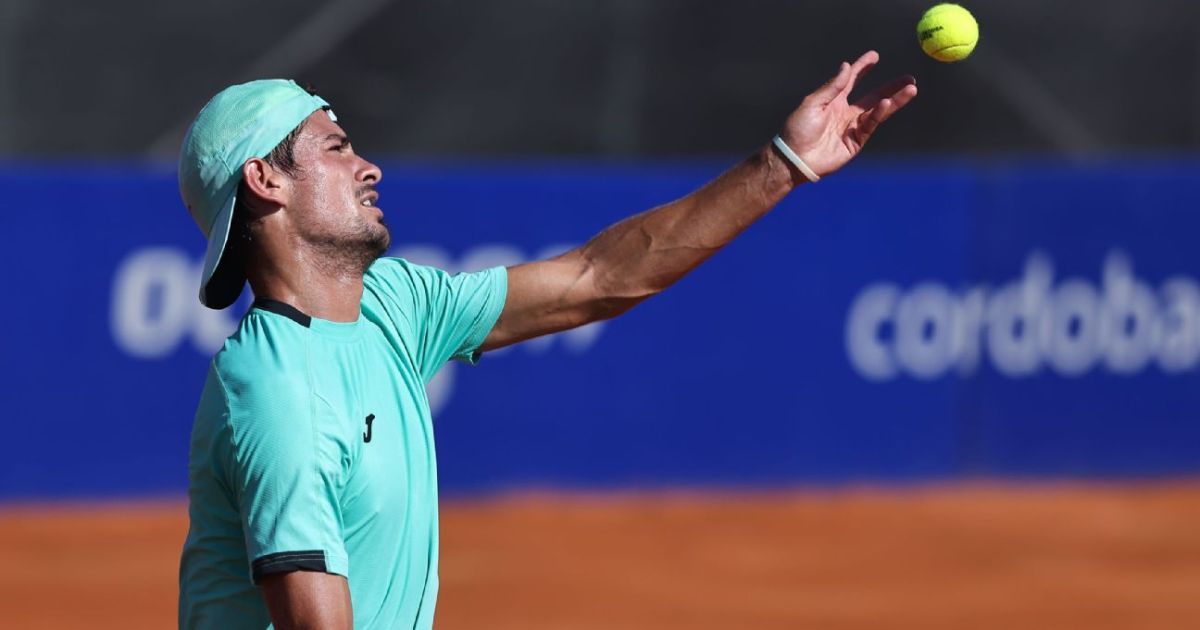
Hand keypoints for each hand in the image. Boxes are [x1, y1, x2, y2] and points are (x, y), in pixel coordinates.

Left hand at [779, 51, 916, 177]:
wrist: (795, 159)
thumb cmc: (797, 130)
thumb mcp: (813, 103)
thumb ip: (832, 87)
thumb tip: (846, 66)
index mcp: (833, 100)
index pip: (852, 80)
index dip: (863, 68)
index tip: (875, 56)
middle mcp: (845, 112)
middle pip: (873, 96)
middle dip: (891, 87)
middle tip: (909, 78)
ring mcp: (852, 127)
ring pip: (878, 110)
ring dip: (894, 99)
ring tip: (911, 88)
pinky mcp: (856, 142)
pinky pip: (871, 124)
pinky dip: (879, 113)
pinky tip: (886, 103)